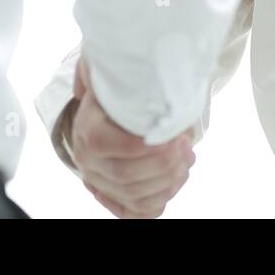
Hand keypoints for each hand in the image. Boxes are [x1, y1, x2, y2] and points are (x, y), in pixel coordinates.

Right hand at [66, 53, 196, 218]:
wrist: (119, 113)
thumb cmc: (124, 89)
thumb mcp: (113, 68)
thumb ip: (106, 63)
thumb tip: (103, 67)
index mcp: (87, 129)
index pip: (104, 143)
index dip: (136, 146)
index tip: (169, 136)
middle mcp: (88, 161)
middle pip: (123, 175)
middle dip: (163, 164)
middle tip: (187, 145)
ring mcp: (102, 183)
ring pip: (136, 195)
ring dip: (170, 179)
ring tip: (188, 156)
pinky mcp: (118, 199)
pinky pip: (141, 211)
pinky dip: (165, 197)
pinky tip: (178, 175)